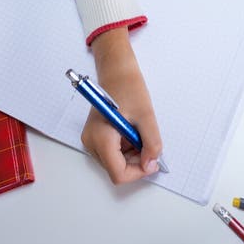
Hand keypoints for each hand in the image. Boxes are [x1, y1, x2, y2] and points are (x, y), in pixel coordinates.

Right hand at [82, 27, 162, 184]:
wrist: (116, 69)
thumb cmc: (128, 86)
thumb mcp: (146, 115)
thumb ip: (152, 143)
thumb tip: (152, 164)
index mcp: (100, 138)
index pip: (118, 173)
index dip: (138, 172)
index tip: (153, 161)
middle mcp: (91, 142)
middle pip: (116, 169)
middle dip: (136, 161)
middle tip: (149, 142)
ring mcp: (91, 139)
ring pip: (115, 162)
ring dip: (132, 153)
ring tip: (139, 130)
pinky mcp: (95, 136)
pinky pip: (113, 152)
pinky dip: (127, 146)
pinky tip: (132, 129)